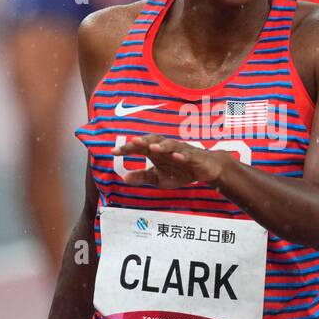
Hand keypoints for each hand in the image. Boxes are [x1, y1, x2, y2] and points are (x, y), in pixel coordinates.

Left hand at [112, 135, 230, 187]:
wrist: (205, 170)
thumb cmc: (180, 171)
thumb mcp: (158, 178)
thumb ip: (142, 177)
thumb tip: (124, 178)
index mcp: (156, 152)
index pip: (139, 147)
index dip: (127, 149)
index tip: (113, 151)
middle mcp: (167, 147)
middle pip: (153, 140)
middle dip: (143, 141)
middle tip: (131, 142)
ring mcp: (181, 150)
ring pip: (170, 145)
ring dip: (161, 145)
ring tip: (151, 148)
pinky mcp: (194, 156)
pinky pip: (188, 155)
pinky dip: (182, 155)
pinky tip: (176, 156)